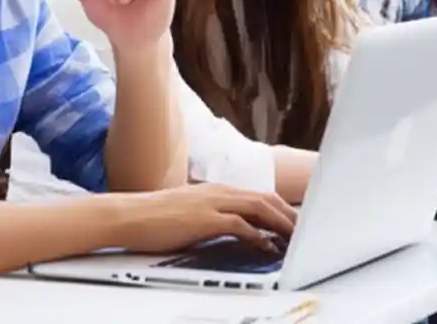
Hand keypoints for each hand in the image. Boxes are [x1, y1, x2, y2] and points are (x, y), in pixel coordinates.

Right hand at [120, 183, 295, 254]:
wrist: (130, 215)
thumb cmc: (154, 216)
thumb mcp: (189, 210)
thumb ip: (211, 213)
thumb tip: (230, 226)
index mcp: (216, 189)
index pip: (258, 194)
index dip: (280, 207)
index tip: (294, 222)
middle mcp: (219, 192)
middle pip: (266, 198)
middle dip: (289, 214)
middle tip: (306, 231)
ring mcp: (212, 203)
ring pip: (259, 208)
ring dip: (281, 223)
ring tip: (296, 238)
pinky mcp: (206, 219)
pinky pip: (242, 226)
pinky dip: (259, 236)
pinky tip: (267, 247)